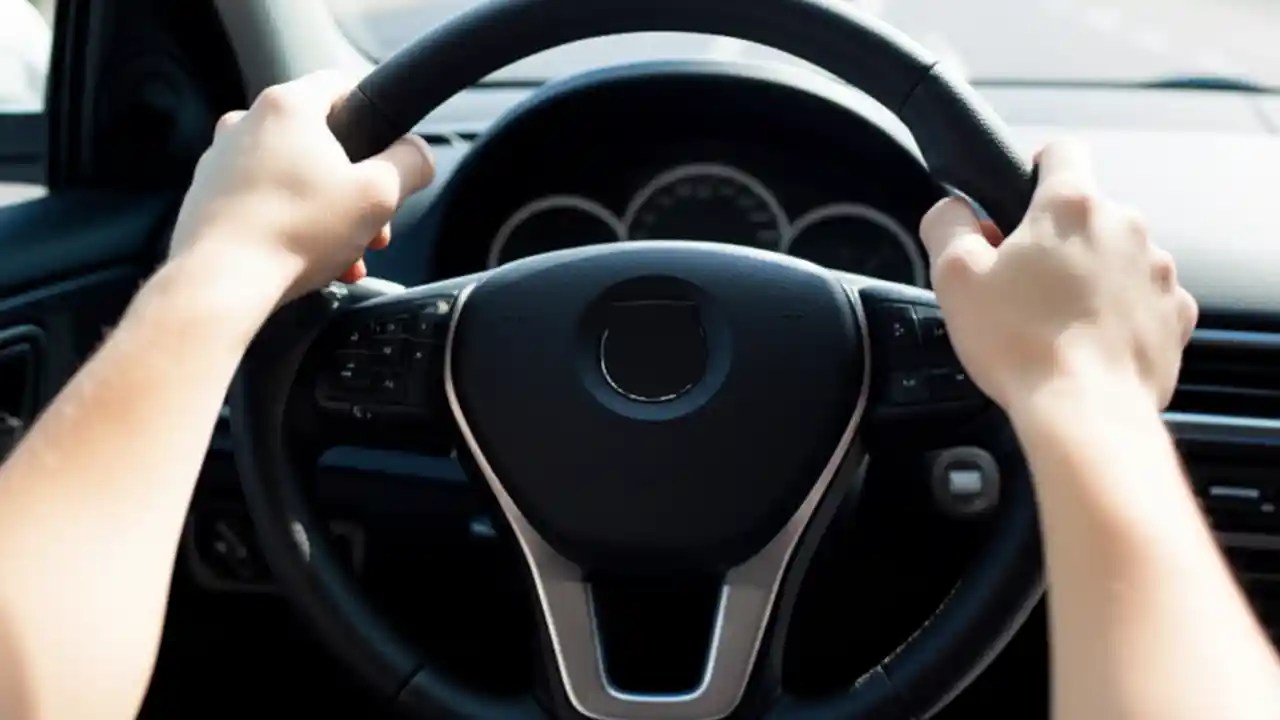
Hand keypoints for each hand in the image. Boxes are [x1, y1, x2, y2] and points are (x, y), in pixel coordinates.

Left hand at [168, 71, 434, 302]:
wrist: (221, 282)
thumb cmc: (297, 232)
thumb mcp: (379, 195)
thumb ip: (410, 164)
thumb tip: (418, 154)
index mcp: (287, 106)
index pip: (342, 85)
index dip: (373, 117)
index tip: (387, 154)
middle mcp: (245, 123)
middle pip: (320, 142)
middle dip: (354, 187)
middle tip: (372, 225)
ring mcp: (219, 160)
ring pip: (292, 178)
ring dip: (326, 213)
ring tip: (344, 255)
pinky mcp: (206, 197)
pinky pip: (262, 203)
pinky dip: (290, 226)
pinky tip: (308, 262)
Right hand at [919, 139, 1197, 412]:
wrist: (1085, 411)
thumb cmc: (1021, 344)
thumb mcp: (953, 276)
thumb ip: (946, 224)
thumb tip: (951, 209)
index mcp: (1070, 206)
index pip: (1060, 150)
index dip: (1035, 167)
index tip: (1020, 197)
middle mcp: (1125, 226)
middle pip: (1087, 212)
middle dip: (1055, 237)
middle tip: (1020, 280)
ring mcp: (1157, 270)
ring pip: (1117, 255)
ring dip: (1090, 274)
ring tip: (1056, 319)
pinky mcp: (1176, 313)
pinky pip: (1143, 298)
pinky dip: (1119, 311)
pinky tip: (1089, 340)